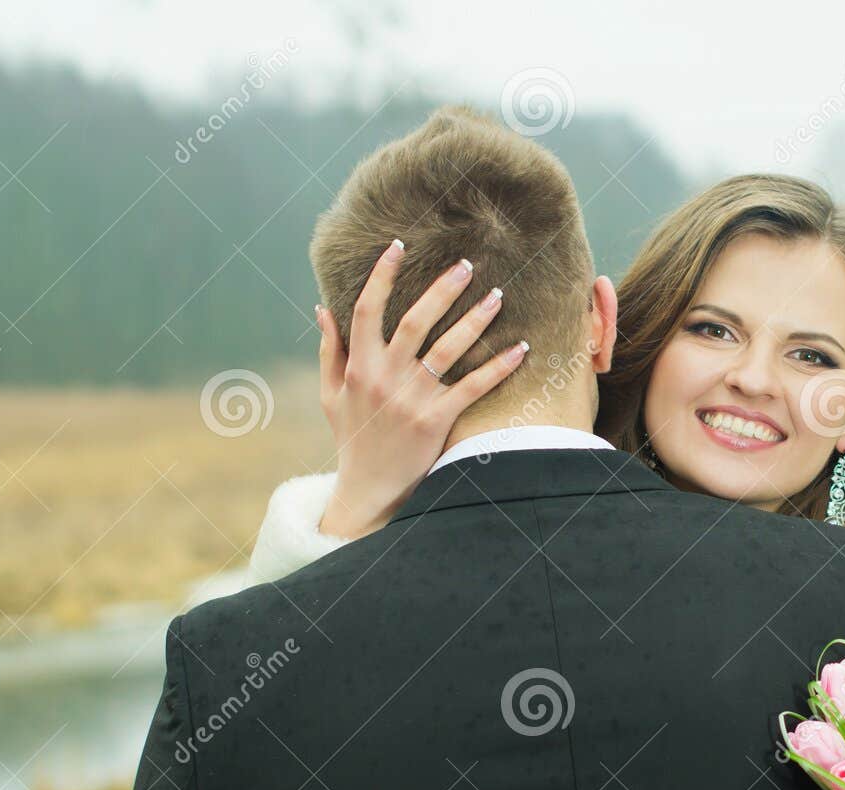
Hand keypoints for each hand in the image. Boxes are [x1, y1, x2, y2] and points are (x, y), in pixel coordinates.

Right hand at [316, 239, 530, 538]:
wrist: (369, 489)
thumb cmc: (352, 438)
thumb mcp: (331, 394)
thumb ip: (330, 351)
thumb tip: (323, 309)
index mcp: (358, 366)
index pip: (367, 309)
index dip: (382, 275)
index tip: (398, 246)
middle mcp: (384, 377)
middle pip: (416, 320)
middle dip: (442, 289)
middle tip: (467, 264)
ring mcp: (412, 399)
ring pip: (447, 348)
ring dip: (475, 319)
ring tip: (498, 296)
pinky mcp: (436, 421)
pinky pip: (473, 387)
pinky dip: (498, 367)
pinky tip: (521, 348)